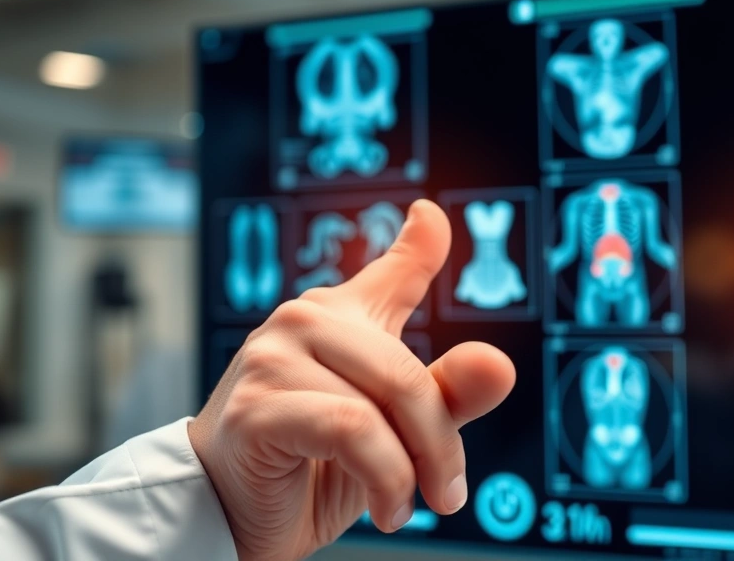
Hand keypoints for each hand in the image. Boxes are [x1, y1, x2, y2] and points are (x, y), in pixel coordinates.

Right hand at [189, 200, 515, 560]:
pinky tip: (383, 508)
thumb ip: (445, 397)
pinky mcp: (256, 405)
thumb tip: (500, 364)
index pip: (392, 270)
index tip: (431, 216)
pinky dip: (383, 477)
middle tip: (448, 493)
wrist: (232, 518)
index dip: (421, 243)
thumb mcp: (394, 433)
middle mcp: (304, 321)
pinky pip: (351, 429)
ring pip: (381, 404)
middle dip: (439, 442)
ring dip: (408, 472)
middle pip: (406, 372)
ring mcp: (273, 357)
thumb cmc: (310, 466)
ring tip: (401, 507)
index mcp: (339, 318)